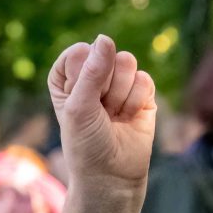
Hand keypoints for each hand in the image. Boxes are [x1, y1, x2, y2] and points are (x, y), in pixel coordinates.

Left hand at [49, 34, 155, 196]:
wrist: (111, 175)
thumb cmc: (85, 145)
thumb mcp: (78, 109)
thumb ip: (91, 72)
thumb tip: (105, 38)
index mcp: (67, 81)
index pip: (76, 53)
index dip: (79, 74)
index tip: (77, 98)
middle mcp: (93, 79)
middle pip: (105, 54)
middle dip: (103, 85)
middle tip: (97, 112)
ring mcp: (118, 84)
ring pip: (127, 62)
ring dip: (119, 94)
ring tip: (112, 116)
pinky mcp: (142, 92)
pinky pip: (144, 79)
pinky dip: (136, 101)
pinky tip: (128, 118)